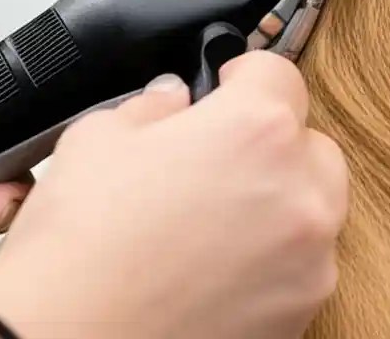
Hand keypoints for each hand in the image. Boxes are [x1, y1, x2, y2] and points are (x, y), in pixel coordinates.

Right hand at [0, 51, 349, 338]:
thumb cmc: (76, 253)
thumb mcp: (96, 140)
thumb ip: (151, 109)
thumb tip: (172, 102)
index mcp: (256, 132)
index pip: (278, 74)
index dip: (242, 75)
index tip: (221, 88)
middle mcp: (299, 195)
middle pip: (309, 144)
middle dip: (269, 144)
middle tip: (211, 159)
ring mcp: (307, 263)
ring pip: (313, 210)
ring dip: (275, 203)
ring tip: (206, 220)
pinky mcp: (300, 315)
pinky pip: (300, 268)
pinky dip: (269, 262)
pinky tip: (209, 268)